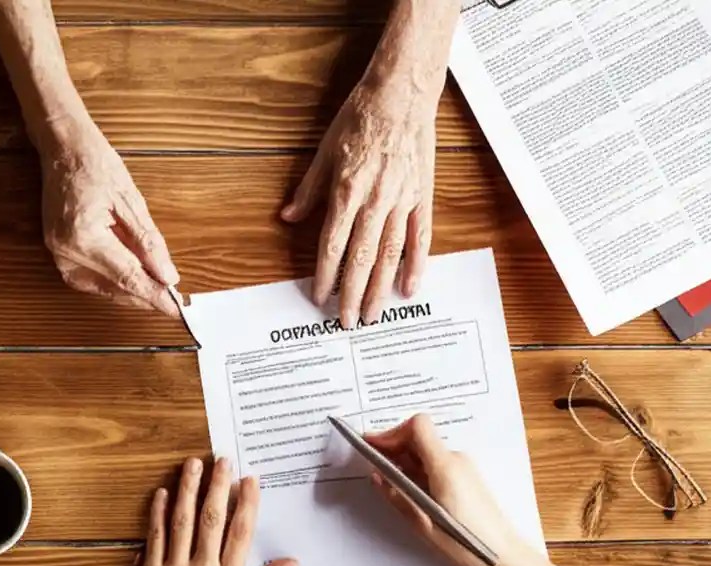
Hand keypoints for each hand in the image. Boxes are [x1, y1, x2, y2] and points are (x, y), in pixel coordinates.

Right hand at [39, 115, 179, 316]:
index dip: (156, 297)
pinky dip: (115, 281)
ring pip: (103, 288)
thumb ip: (149, 243)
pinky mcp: (58, 253)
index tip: (178, 311)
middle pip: (116, 288)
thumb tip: (168, 275)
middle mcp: (67, 253)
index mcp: (85, 238)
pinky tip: (134, 276)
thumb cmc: (96, 165)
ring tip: (160, 288)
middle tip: (176, 300)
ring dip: (132, 290)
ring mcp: (58, 255)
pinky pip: (90, 279)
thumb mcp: (131, 202)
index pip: (129, 278)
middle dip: (147, 295)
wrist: (63, 149)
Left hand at [100, 458, 296, 565]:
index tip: (250, 480)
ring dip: (189, 488)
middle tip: (222, 459)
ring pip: (183, 520)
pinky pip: (155, 536)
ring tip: (193, 464)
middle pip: (213, 518)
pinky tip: (163, 492)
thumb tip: (290, 564)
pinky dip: (159, 512)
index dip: (247, 503)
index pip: (240, 533)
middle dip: (218, 485)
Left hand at [281, 74, 436, 327]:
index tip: (318, 298)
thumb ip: (308, 190)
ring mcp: (401, 202)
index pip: (332, 245)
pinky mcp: (421, 198)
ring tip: (372, 316)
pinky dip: (416, 265)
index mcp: (346, 192)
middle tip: (346, 322)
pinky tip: (409, 288)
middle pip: (361, 259)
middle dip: (351, 294)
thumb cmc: (360, 119)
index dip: (324, 275)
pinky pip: (419, 238)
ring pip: (389, 255)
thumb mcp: (323, 152)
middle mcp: (374, 202)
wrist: (400, 96)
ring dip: (380, 289)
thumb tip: (288, 217)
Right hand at [365, 414, 534, 565]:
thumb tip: (378, 477)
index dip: (391, 433)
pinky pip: (436, 462)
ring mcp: (463, 467)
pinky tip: (412, 489)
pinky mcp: (465, 476)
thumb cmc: (469, 544)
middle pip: (419, 436)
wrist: (504, 553)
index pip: (417, 427)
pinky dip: (418, 468)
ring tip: (391, 482)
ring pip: (426, 450)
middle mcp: (456, 460)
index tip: (373, 446)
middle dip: (394, 447)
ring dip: (405, 459)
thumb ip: (398, 497)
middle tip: (375, 464)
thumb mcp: (424, 524)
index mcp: (446, 468)